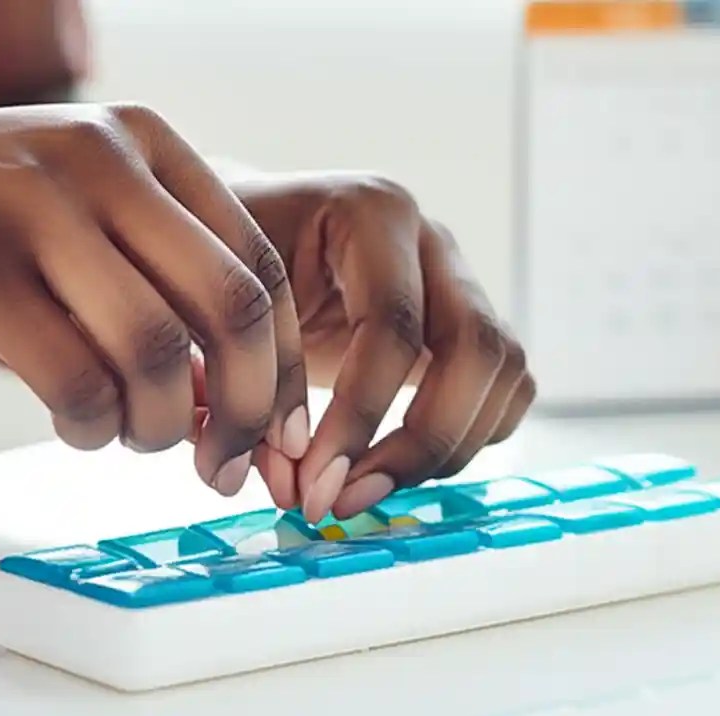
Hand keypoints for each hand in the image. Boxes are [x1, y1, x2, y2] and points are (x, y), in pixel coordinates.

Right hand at [0, 98, 308, 493]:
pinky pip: (74, 379)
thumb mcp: (82, 214)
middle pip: (232, 306)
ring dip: (160, 424)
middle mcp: (104, 159)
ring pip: (157, 351)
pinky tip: (81, 426)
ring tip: (135, 435)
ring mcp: (36, 205)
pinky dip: (93, 426)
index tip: (276, 427)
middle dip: (246, 405)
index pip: (262, 263)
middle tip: (225, 460)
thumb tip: (238, 403)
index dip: (284, 361)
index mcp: (148, 144)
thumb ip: (161, 286)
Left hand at [231, 173, 535, 520]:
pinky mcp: (469, 327)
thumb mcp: (212, 308)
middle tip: (344, 500)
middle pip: (477, 350)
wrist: (234, 245)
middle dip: (417, 444)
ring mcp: (460, 282)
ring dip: (445, 452)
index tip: (312, 484)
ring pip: (505, 374)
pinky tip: (392, 467)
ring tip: (363, 492)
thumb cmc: (219, 267)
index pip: (393, 326)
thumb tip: (287, 482)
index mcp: (370, 211)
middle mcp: (431, 241)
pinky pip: (507, 390)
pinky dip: (467, 440)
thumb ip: (241, 388)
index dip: (358, 418)